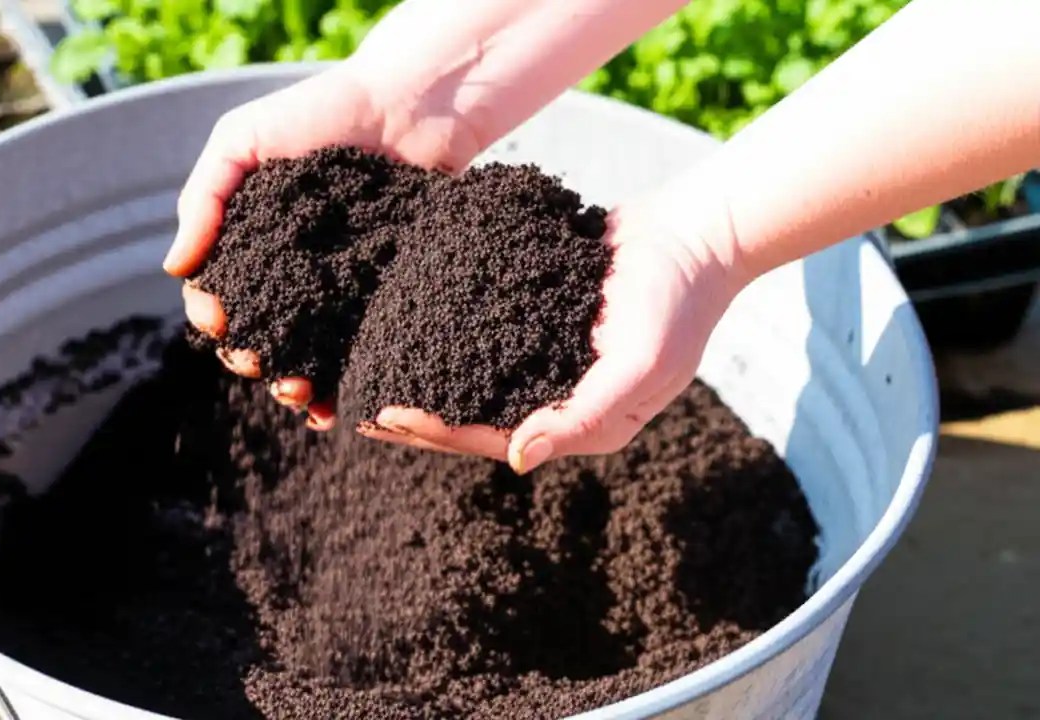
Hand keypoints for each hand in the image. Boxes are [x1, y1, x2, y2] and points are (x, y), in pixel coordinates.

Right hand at [166, 58, 488, 429]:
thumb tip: (174, 268)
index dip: (210, 313)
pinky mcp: (382, 298)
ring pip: (305, 354)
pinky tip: (340, 405)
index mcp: (248, 242)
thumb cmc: (321, 112)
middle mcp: (289, 274)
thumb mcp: (243, 140)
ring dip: (293, 383)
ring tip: (300, 391)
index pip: (215, 293)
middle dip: (249, 357)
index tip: (219, 317)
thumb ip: (203, 198)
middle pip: (258, 334)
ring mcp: (337, 290)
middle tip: (258, 360)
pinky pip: (357, 352)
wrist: (412, 106)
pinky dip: (345, 384)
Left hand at [359, 196, 748, 473]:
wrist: (695, 235)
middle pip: (472, 417)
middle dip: (417, 418)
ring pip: (471, 379)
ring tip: (371, 374)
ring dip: (423, 379)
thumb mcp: (641, 366)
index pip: (494, 437)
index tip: (386, 416)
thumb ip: (582, 415)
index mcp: (580, 423)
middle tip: (359, 409)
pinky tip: (406, 327)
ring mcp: (544, 357)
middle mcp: (556, 397)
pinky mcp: (536, 317)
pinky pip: (482, 335)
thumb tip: (516, 458)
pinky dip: (444, 337)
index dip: (438, 432)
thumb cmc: (677, 304)